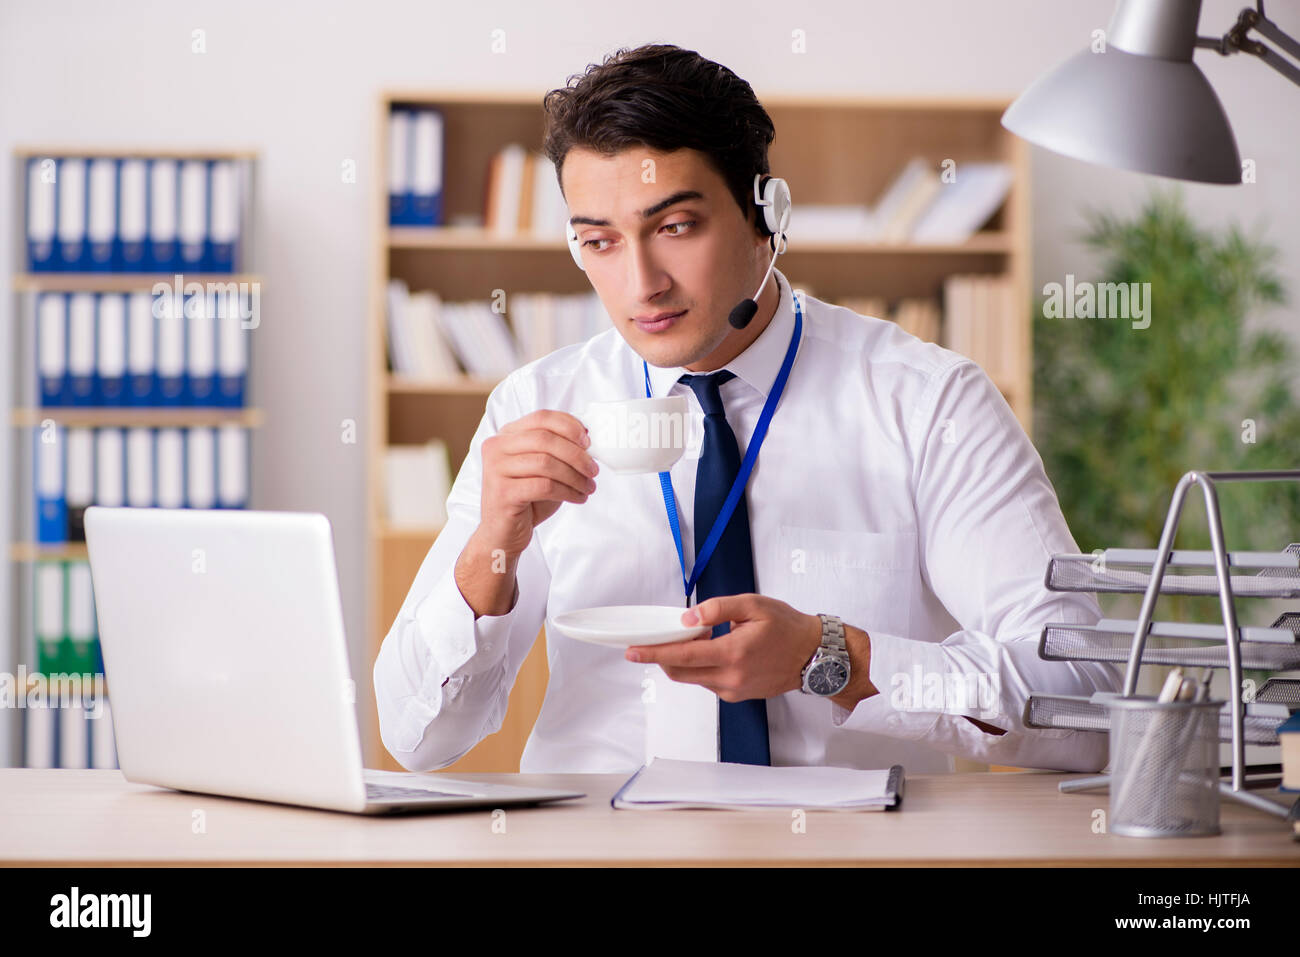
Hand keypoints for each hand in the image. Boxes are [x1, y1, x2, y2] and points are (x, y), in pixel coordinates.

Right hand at [478, 409, 599, 555]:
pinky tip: (578, 498)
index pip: (541, 417)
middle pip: (545, 439)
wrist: (504, 533)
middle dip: (576, 454)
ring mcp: (496, 469)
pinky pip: (544, 486)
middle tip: (593, 470)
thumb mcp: (543, 469)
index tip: (588, 440)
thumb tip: (588, 439)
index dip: (568, 426)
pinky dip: (567, 492)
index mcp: (506, 435)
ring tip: (588, 487)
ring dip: (575, 476)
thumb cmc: (527, 499)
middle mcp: (497, 448)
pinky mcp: (503, 492)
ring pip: (546, 463)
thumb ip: (557, 451)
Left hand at [624, 594, 821, 701]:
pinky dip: (701, 666)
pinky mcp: (737, 695)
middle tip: (653, 641)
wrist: (815, 655)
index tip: (632, 651)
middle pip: (680, 673)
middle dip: (662, 658)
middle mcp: (731, 678)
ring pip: (693, 678)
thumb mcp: (753, 605)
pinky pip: (708, 681)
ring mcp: (734, 690)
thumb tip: (688, 619)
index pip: (682, 657)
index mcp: (733, 654)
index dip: (654, 654)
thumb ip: (717, 608)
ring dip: (684, 660)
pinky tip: (713, 649)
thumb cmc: (787, 627)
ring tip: (697, 637)